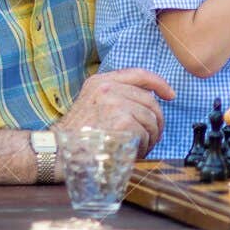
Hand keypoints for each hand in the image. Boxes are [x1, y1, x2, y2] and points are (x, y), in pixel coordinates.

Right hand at [55, 68, 174, 157]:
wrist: (58, 154)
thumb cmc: (75, 138)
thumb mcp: (91, 107)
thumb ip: (115, 98)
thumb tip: (149, 103)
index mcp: (100, 82)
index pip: (138, 74)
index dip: (159, 83)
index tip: (170, 94)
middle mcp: (107, 88)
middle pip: (150, 102)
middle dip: (156, 123)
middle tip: (152, 139)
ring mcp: (115, 102)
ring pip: (151, 119)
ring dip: (150, 138)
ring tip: (138, 149)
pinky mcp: (122, 120)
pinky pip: (146, 133)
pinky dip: (144, 147)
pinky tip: (133, 154)